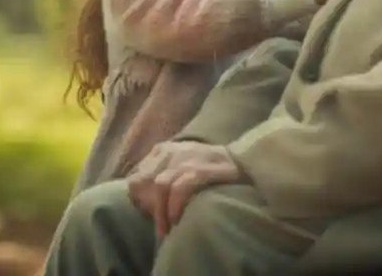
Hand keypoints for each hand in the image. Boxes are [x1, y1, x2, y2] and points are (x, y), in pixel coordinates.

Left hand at [126, 141, 242, 236]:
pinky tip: (177, 220)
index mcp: (162, 150)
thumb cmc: (209, 171)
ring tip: (167, 231)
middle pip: (145, 183)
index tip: (149, 217)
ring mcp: (188, 157)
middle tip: (159, 228)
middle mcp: (172, 150)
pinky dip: (176, 205)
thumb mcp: (180, 168)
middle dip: (149, 207)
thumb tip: (140, 201)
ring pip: (161, 186)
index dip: (140, 200)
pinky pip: (182, 187)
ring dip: (161, 212)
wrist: (245, 161)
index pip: (136, 178)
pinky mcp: (204, 168)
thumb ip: (161, 179)